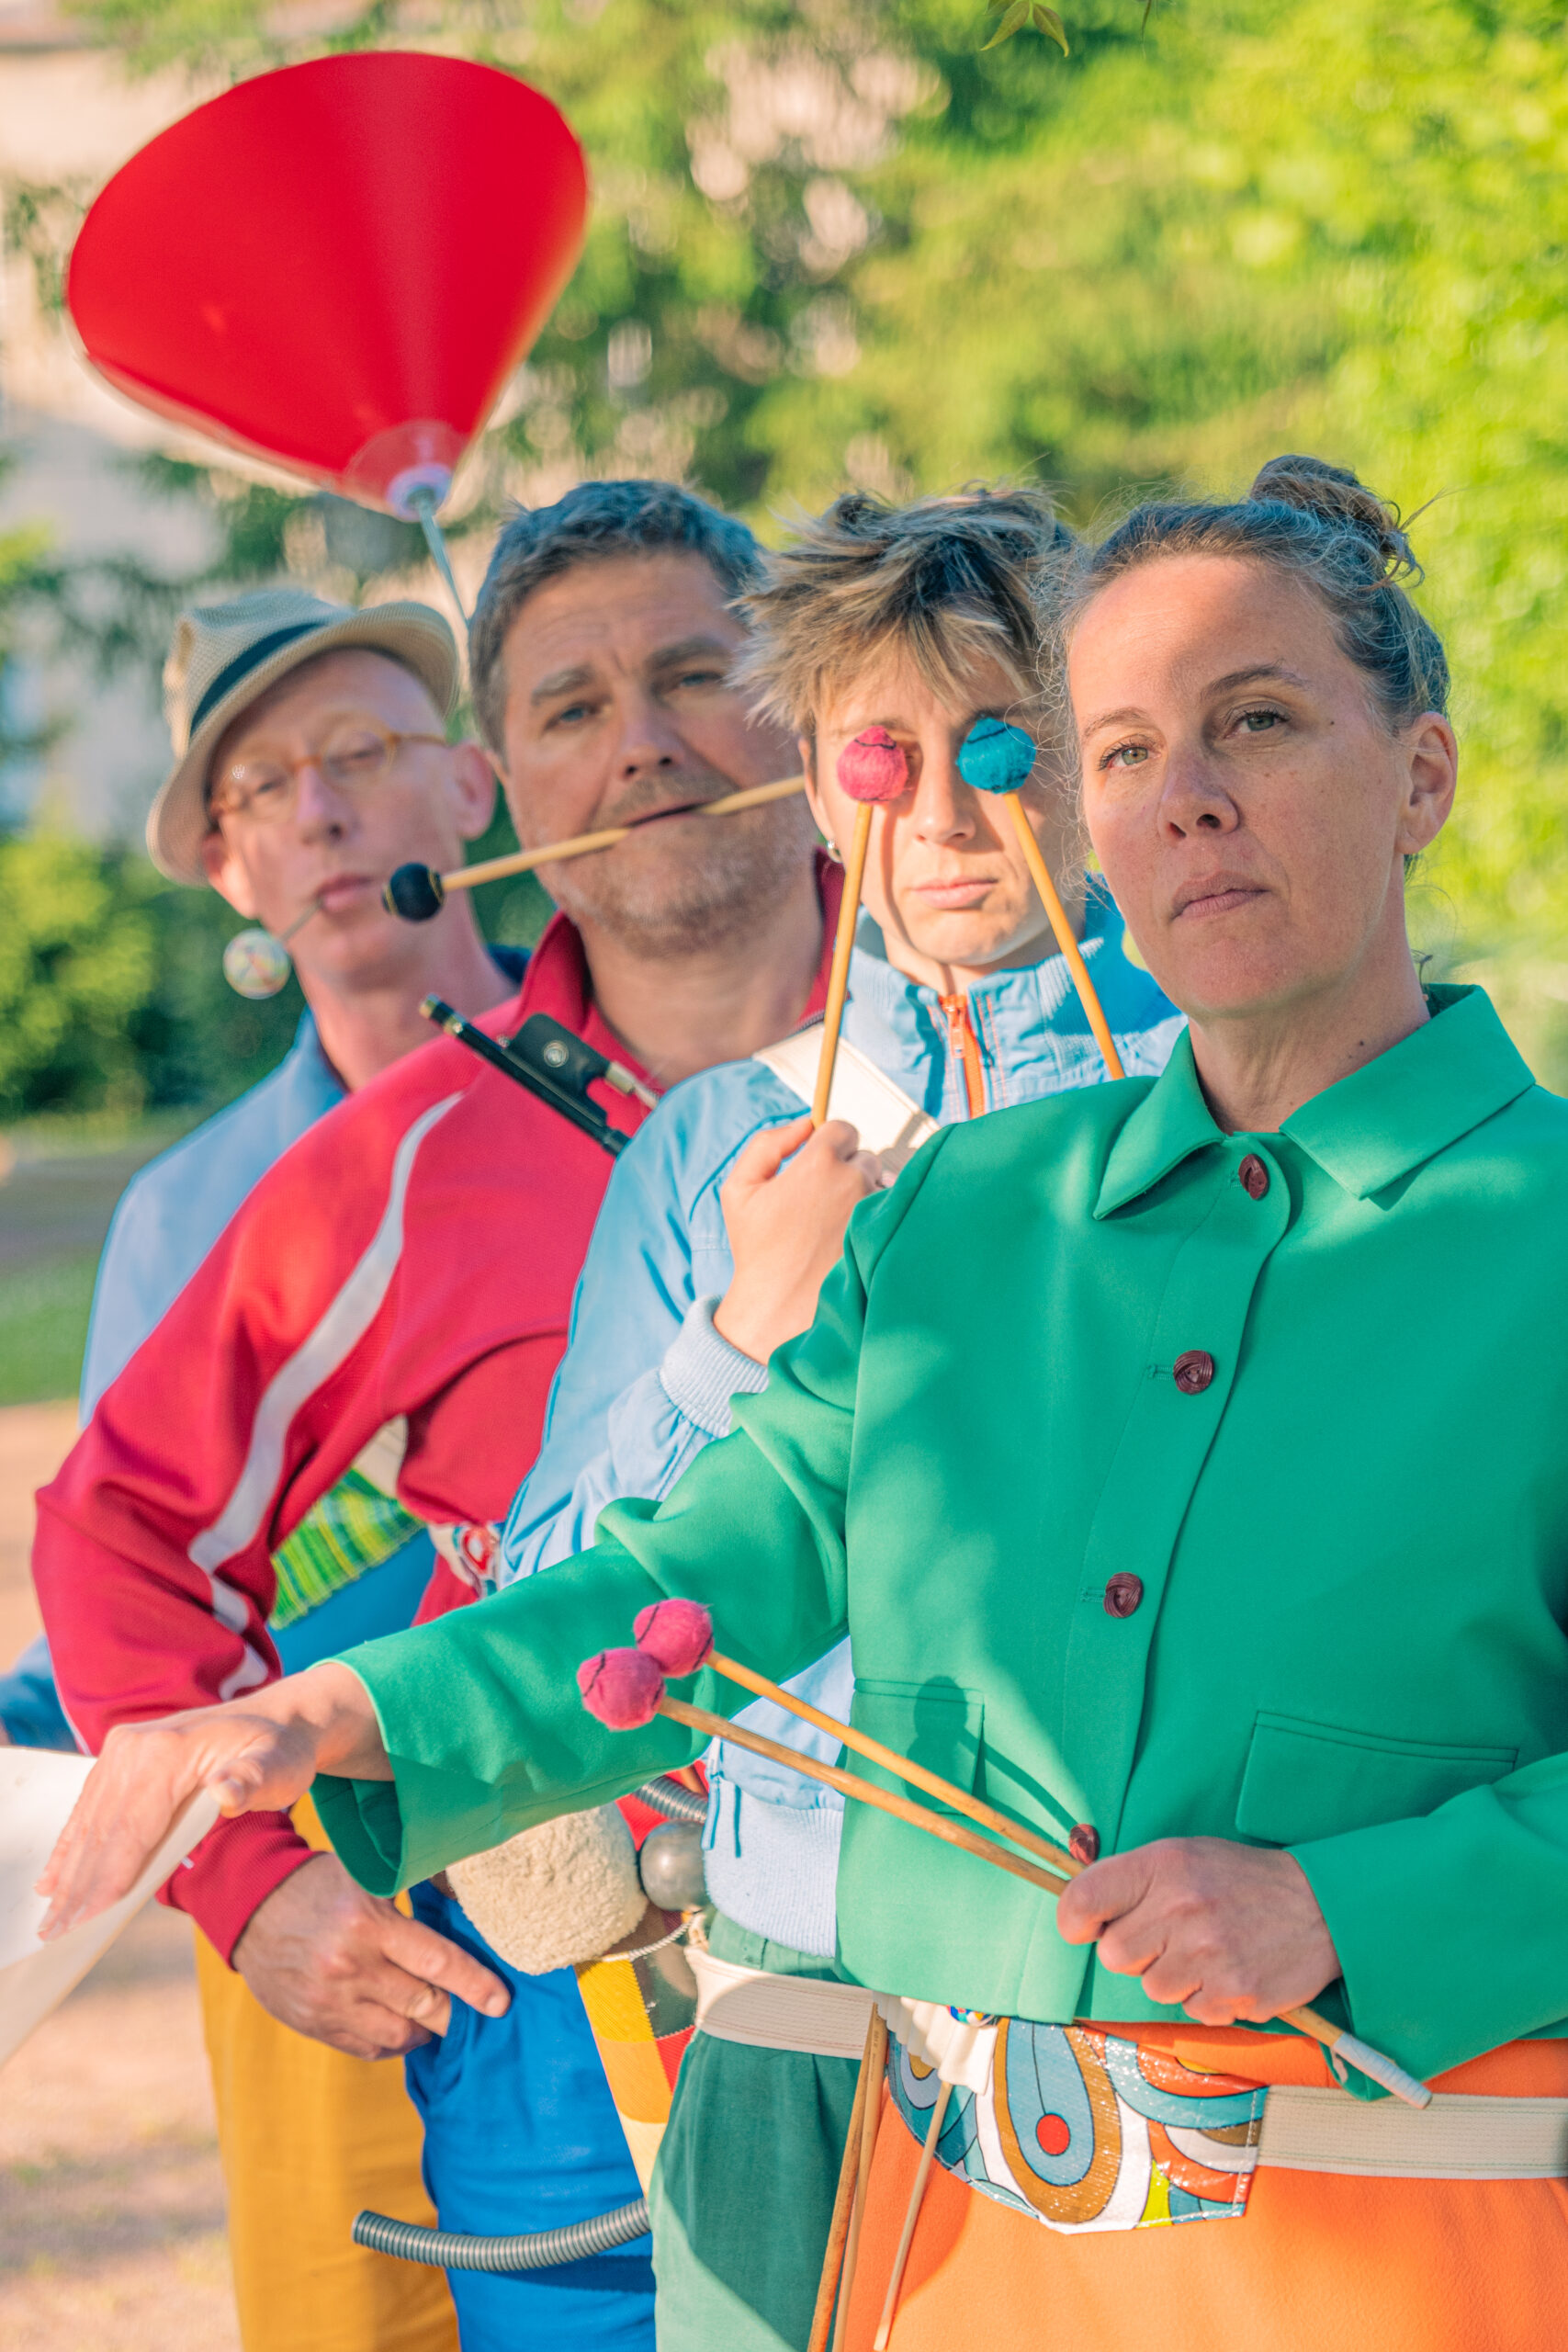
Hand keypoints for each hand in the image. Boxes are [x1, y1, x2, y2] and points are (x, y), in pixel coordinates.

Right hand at [35, 1662, 383, 1940]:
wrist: (274, 1719)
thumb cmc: (279, 1751)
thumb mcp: (280, 1765)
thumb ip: (253, 1781)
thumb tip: (226, 1793)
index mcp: (168, 1750)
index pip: (131, 1828)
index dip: (110, 1878)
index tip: (89, 1923)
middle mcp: (136, 1746)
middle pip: (104, 1830)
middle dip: (81, 1887)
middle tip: (61, 1937)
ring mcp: (123, 1750)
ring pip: (91, 1824)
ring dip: (69, 1874)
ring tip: (52, 1922)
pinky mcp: (119, 1758)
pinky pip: (91, 1809)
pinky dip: (72, 1847)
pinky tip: (53, 1881)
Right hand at [233, 1853, 509, 2058]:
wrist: (251, 1908)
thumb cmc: (319, 1885)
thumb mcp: (365, 1874)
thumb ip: (412, 1890)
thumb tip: (465, 1899)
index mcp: (368, 1925)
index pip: (437, 1963)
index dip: (475, 1986)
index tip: (502, 2003)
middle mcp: (350, 1968)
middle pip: (424, 2005)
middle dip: (457, 2013)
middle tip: (479, 2013)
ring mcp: (330, 2003)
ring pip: (399, 2035)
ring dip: (426, 2029)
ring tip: (438, 2015)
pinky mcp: (315, 2025)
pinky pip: (368, 2048)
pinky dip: (395, 2041)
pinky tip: (405, 2025)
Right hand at [712, 1114, 879, 1363]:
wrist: (780, 1306)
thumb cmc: (756, 1248)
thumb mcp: (739, 1189)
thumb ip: (766, 1144)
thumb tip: (804, 1122)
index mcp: (818, 1162)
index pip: (842, 1129)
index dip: (829, 1145)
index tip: (819, 1166)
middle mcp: (854, 1180)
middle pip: (864, 1157)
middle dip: (847, 1172)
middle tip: (822, 1204)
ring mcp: (875, 1209)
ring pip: (880, 1185)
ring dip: (864, 1197)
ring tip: (836, 1226)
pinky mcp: (888, 1234)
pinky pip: (891, 1212)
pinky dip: (877, 1220)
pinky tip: (853, 1240)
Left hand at [1055, 1836, 1339, 2025]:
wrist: (1321, 1905)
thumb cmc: (1242, 1880)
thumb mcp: (1185, 1856)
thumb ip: (1134, 1880)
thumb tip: (1079, 1914)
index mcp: (1165, 1866)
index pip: (1084, 1900)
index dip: (1074, 1920)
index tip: (1085, 1926)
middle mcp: (1182, 1908)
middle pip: (1113, 1955)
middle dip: (1134, 1951)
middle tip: (1169, 1936)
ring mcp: (1209, 1955)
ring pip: (1151, 1988)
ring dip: (1173, 1977)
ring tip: (1207, 1950)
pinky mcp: (1235, 1994)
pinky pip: (1192, 2011)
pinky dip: (1207, 1997)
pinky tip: (1230, 1970)